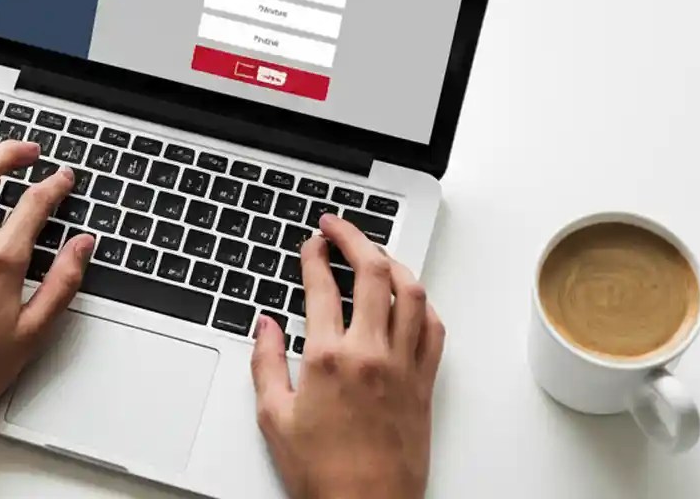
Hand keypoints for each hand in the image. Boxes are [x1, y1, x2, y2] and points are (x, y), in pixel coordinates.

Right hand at [251, 214, 445, 498]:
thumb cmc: (322, 472)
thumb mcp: (273, 417)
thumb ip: (265, 362)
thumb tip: (265, 326)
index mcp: (327, 359)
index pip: (322, 286)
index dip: (315, 254)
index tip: (312, 242)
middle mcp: (370, 354)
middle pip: (372, 272)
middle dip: (354, 238)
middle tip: (339, 226)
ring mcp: (403, 366)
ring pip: (411, 293)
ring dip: (393, 261)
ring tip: (375, 251)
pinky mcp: (425, 383)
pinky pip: (434, 328)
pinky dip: (423, 303)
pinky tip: (410, 297)